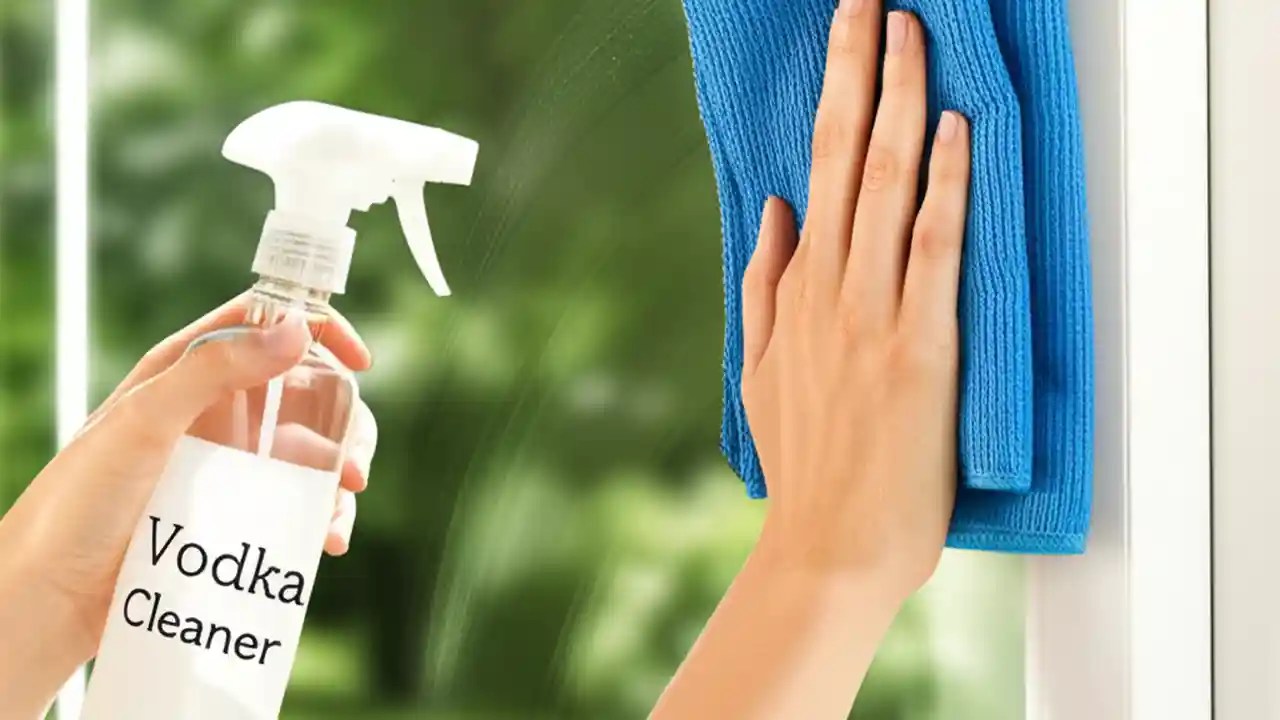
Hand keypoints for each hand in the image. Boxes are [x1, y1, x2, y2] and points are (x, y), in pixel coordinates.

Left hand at [0, 295, 376, 715]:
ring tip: (336, 515)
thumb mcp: (145, 420)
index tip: (358, 359)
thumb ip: (215, 369)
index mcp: (188, 372)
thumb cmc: (80, 501)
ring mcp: (229, 465)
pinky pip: (297, 505)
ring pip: (312, 454)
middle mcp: (216, 412)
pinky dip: (322, 518)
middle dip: (347, 424)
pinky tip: (324, 540)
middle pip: (308, 395)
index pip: (265, 326)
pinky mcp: (235, 513)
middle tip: (355, 466)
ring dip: (340, 478)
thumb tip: (296, 331)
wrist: (53, 594)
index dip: (318, 330)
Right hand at [656, 7, 970, 717]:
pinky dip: (945, 189)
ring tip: (913, 33)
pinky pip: (934, 253)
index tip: (848, 36)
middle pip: (847, 157)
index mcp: (797, 292)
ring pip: (886, 188)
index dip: (836, 94)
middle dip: (862, 69)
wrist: (830, 545)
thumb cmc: (806, 462)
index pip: (817, 169)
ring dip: (903, 102)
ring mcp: (873, 317)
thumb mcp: (762, 368)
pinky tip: (953, 132)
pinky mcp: (920, 351)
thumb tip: (777, 209)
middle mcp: (832, 291)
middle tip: (873, 2)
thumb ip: (765, 285)